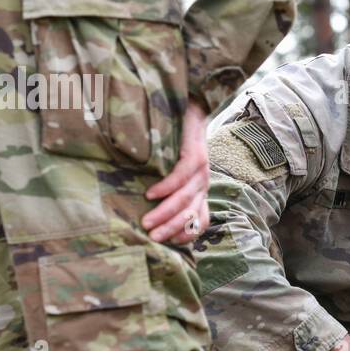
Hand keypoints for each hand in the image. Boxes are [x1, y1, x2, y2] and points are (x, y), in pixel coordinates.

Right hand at [144, 98, 209, 244]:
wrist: (190, 107)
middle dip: (171, 228)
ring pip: (185, 198)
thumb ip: (167, 191)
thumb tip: (145, 212)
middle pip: (191, 213)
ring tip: (147, 222)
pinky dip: (166, 187)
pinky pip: (181, 176)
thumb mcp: (173, 172)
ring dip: (165, 212)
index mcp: (201, 191)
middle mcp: (204, 183)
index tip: (167, 242)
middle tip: (151, 238)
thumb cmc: (176, 143)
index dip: (186, 234)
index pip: (200, 221)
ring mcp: (202, 170)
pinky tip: (151, 194)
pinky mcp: (196, 154)